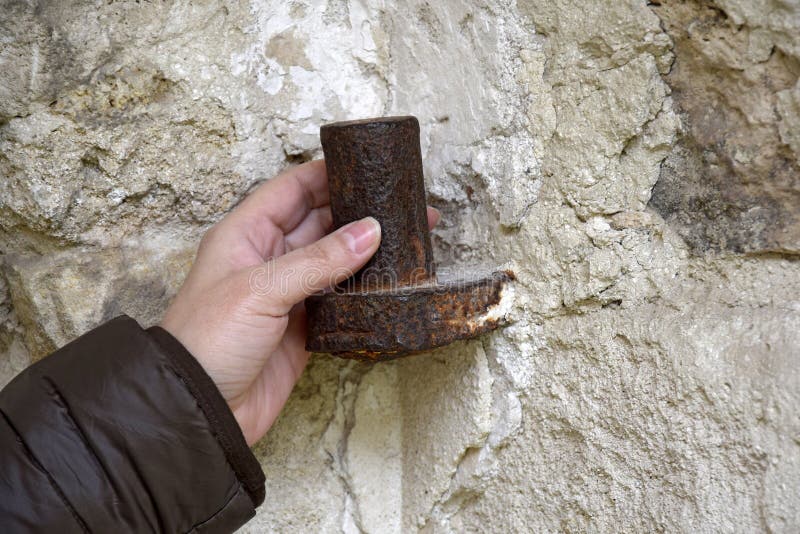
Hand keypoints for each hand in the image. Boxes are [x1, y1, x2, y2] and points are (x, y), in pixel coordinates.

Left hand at [160, 160, 439, 444]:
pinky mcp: (303, 326)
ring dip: (366, 250)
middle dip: (358, 210)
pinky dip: (363, 289)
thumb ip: (318, 261)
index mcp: (245, 234)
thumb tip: (370, 232)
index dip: (327, 173)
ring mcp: (287, 293)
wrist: (200, 409)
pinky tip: (389, 280)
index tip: (367, 163)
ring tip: (407, 238)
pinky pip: (339, 298)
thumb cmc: (208, 340)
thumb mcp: (261, 289)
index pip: (291, 189)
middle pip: (319, 221)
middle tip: (402, 204)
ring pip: (334, 260)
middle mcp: (267, 258)